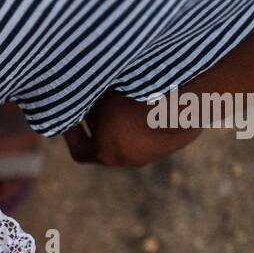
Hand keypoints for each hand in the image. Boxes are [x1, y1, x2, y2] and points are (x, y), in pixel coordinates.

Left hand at [63, 91, 201, 165]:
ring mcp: (159, 152)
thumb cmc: (133, 92)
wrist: (183, 94)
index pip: (81, 152)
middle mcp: (133, 159)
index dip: (72, 133)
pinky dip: (151, 116)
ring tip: (125, 93)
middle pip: (108, 144)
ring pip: (135, 137)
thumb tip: (81, 101)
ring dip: (127, 121)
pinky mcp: (181, 140)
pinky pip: (159, 129)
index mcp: (108, 153)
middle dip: (100, 124)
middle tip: (96, 100)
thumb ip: (89, 105)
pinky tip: (153, 93)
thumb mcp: (101, 96)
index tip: (70, 115)